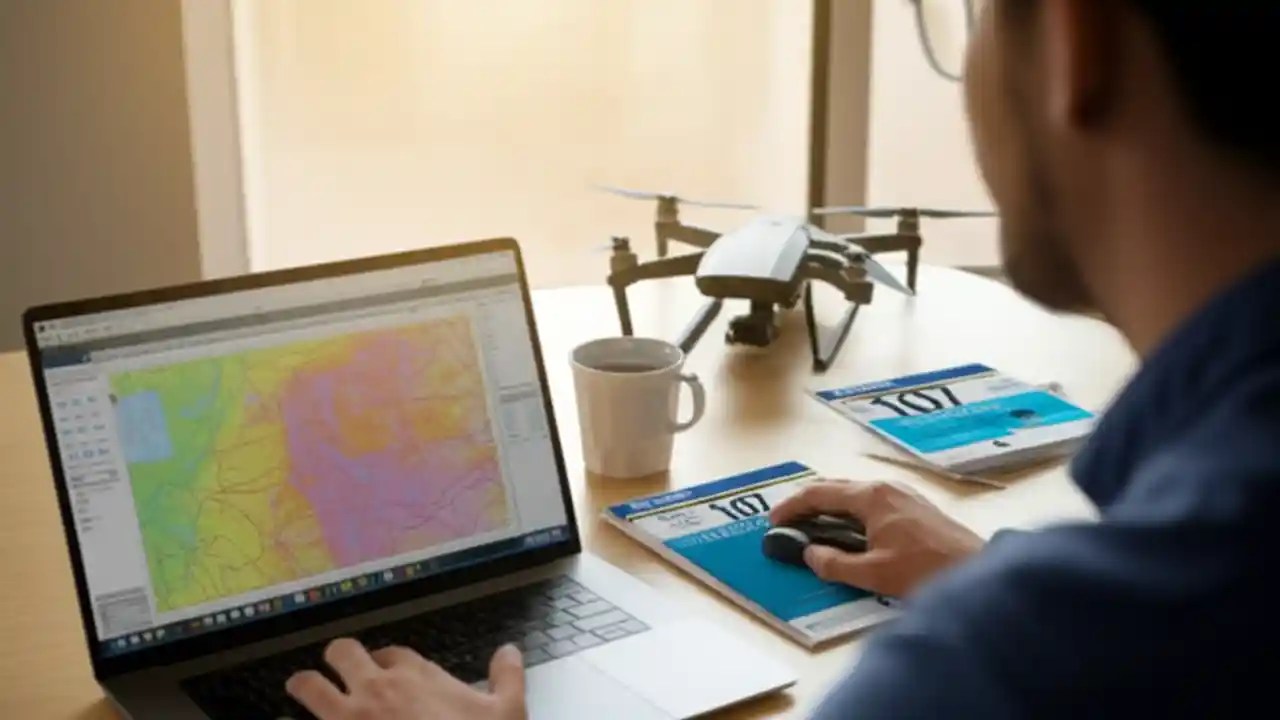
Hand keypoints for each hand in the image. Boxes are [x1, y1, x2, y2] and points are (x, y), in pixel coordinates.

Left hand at [286, 638, 526, 719]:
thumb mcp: (508, 712)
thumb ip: (507, 677)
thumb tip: (509, 650)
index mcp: (416, 675)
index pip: (393, 653)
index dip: (388, 660)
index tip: (390, 671)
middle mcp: (375, 687)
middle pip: (343, 653)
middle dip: (339, 660)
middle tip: (340, 673)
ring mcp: (345, 717)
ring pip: (307, 685)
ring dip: (304, 687)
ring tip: (302, 692)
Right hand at [770, 480, 983, 597]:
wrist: (977, 571)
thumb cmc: (925, 570)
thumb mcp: (874, 574)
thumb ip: (835, 564)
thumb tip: (809, 555)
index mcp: (871, 497)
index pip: (819, 493)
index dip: (792, 506)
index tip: (773, 521)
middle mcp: (885, 488)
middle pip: (835, 487)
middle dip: (807, 503)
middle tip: (787, 522)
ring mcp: (902, 494)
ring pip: (854, 493)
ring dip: (829, 507)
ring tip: (813, 527)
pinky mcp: (914, 507)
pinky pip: (870, 501)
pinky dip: (849, 511)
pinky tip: (848, 531)